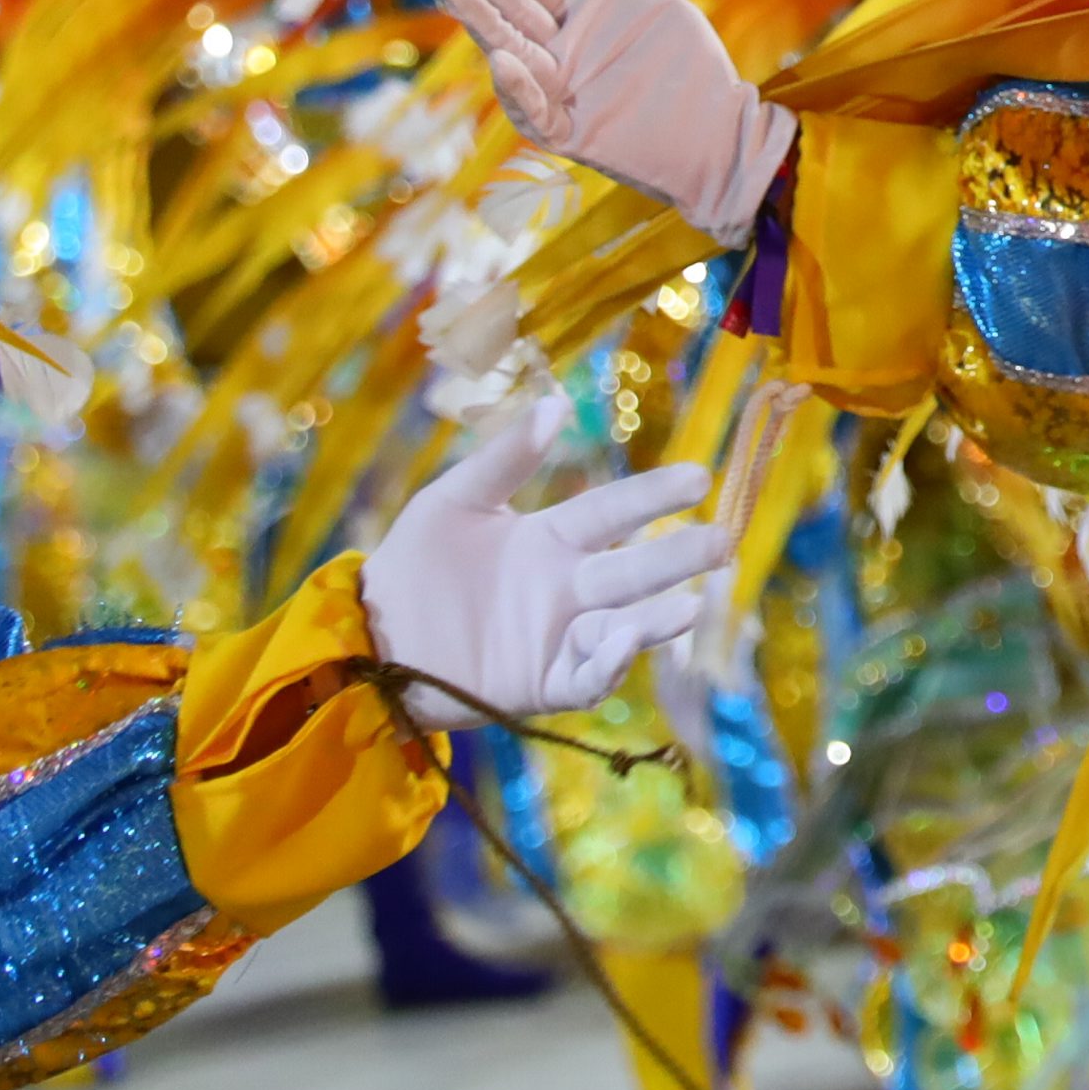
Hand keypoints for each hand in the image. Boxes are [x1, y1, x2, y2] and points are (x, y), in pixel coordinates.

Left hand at [361, 399, 729, 727]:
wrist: (365, 638)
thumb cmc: (410, 564)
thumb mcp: (452, 501)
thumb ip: (504, 459)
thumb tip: (557, 404)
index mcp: (549, 540)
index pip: (613, 512)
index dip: (653, 496)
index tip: (699, 476)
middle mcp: (565, 588)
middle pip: (632, 569)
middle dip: (678, 557)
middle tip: (723, 540)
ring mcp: (556, 638)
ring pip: (622, 627)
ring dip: (658, 620)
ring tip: (690, 607)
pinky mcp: (539, 685)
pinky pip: (585, 679)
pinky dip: (606, 666)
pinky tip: (620, 645)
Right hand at [426, 0, 792, 245]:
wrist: (719, 129)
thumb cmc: (680, 56)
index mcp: (567, 17)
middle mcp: (553, 52)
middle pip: (508, 9)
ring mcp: (559, 92)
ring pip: (509, 54)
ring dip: (480, 22)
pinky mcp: (570, 132)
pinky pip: (535, 113)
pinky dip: (519, 90)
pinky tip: (505, 61)